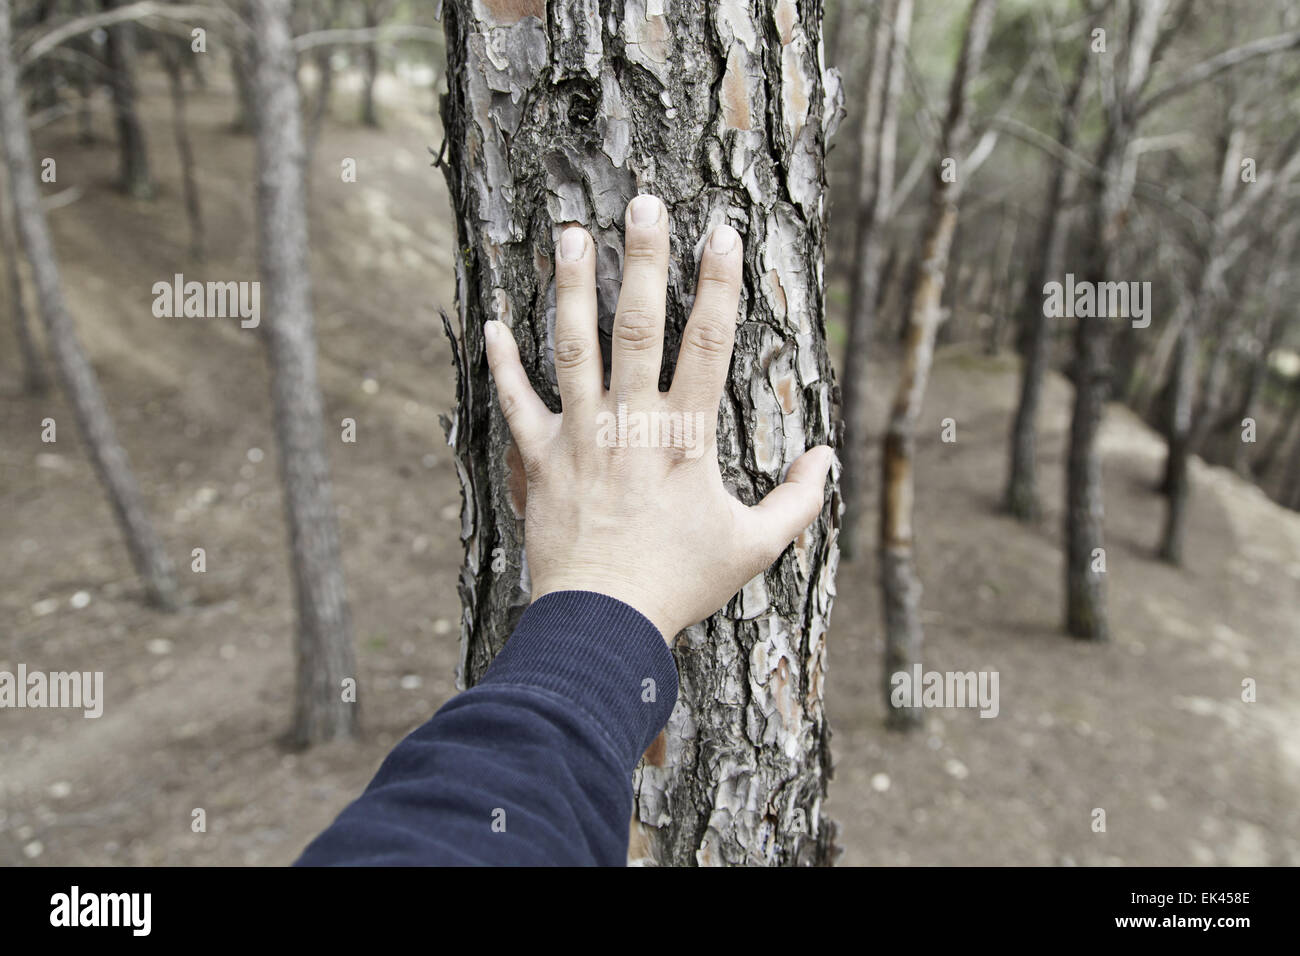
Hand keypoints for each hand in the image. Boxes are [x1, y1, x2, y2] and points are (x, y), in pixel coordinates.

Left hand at [484, 193, 833, 640]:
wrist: (604, 620)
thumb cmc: (680, 583)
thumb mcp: (753, 547)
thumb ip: (797, 502)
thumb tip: (826, 460)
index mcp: (686, 434)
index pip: (710, 343)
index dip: (719, 284)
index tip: (723, 233)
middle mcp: (632, 420)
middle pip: (639, 324)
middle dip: (643, 259)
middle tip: (643, 203)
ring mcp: (582, 435)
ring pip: (575, 346)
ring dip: (571, 287)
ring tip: (570, 234)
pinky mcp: (541, 458)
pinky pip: (517, 403)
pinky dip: (502, 365)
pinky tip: (491, 324)